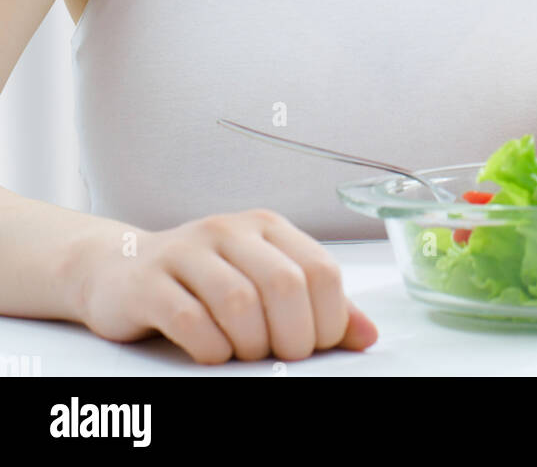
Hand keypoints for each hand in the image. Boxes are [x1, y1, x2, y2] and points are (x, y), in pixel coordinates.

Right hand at [72, 208, 377, 363]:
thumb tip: (368, 335)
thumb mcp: (263, 284)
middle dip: (291, 338)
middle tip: (279, 357)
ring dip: (250, 345)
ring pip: (239, 303)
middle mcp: (229, 230)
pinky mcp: (150, 281)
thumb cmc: (203, 283)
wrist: (120, 270)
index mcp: (266, 226)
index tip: (313, 344)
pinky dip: (211, 348)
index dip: (327, 320)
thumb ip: (316, 307)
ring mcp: (186, 251)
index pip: (321, 270)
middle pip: (284, 286)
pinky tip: (212, 352)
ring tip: (243, 353)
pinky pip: (191, 320)